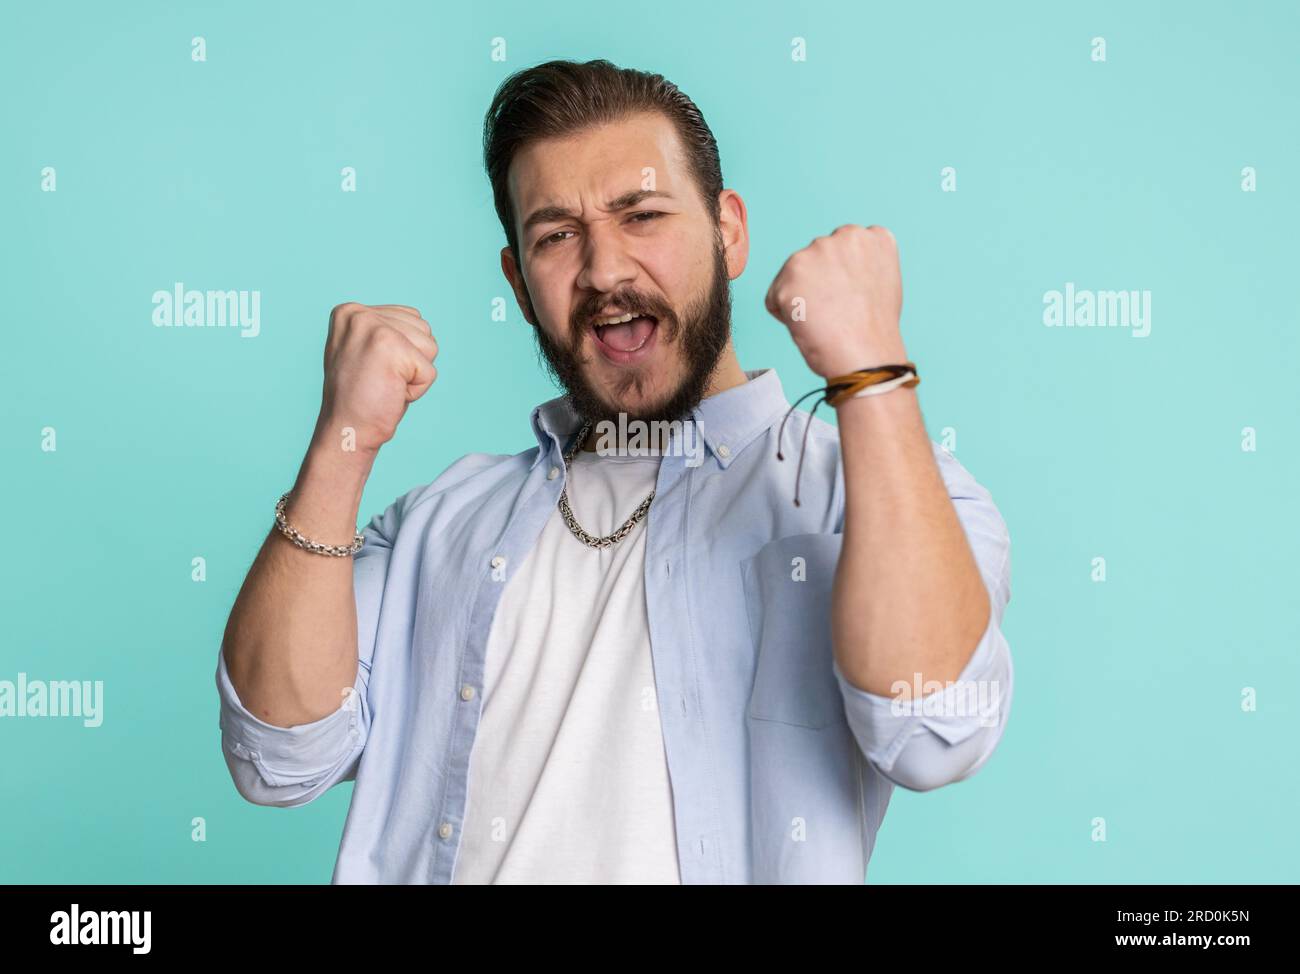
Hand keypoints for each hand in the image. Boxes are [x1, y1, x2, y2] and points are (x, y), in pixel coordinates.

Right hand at [313, 303, 438, 455]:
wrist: (346, 430)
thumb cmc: (361, 397)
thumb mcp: (366, 351)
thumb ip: (385, 330)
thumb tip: (417, 322)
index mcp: (351, 311)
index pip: (410, 318)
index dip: (403, 351)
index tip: (374, 369)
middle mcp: (359, 313)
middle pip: (423, 330)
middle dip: (411, 362)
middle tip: (380, 380)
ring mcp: (374, 327)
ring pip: (430, 346)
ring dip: (414, 374)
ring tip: (385, 384)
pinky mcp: (390, 346)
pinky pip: (429, 371)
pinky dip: (417, 389)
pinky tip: (390, 393)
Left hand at [764, 224, 906, 378]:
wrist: (868, 359)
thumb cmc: (874, 333)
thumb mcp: (882, 284)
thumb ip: (861, 266)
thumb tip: (838, 271)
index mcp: (872, 237)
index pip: (843, 250)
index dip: (843, 280)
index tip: (851, 300)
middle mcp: (845, 235)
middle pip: (814, 259)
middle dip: (818, 284)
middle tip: (836, 312)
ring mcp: (817, 252)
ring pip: (792, 276)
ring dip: (800, 297)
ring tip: (825, 320)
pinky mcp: (791, 274)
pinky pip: (774, 297)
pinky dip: (784, 315)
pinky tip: (808, 325)